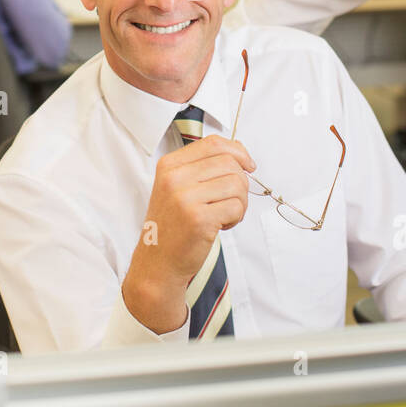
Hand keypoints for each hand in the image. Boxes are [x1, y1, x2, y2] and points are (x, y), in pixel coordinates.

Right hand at [122, 135, 253, 333]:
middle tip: (231, 201)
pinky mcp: (199, 219)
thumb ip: (203, 167)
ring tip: (224, 215)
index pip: (214, 143)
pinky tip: (222, 225)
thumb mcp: (178, 188)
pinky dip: (237, 217)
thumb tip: (239, 151)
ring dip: (240, 202)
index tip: (248, 165)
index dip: (238, 151)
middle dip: (241, 182)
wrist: (157, 262)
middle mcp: (175, 178)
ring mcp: (185, 198)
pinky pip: (236, 207)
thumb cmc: (172, 226)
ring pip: (237, 184)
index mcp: (169, 165)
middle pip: (229, 163)